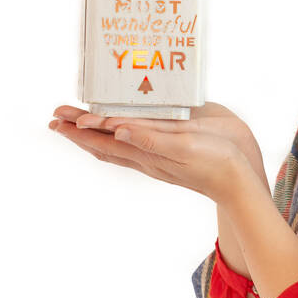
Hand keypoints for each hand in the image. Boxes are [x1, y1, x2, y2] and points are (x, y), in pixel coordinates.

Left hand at [49, 103, 254, 203]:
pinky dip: (119, 133)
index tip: (57, 118)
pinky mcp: (170, 151)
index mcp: (146, 151)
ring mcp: (157, 155)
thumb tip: (117, 130)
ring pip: (116, 146)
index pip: (103, 141)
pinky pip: (135, 143)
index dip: (79, 130)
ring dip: (95, 133)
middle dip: (78, 130)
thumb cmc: (215, 162)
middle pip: (103, 144)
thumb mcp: (184, 146)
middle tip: (56, 117)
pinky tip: (121, 129)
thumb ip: (151, 138)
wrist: (241, 181)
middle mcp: (146, 155)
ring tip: (77, 123)